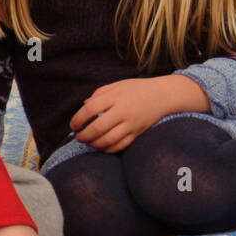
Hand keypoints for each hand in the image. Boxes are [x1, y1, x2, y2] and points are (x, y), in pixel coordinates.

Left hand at [71, 75, 208, 152]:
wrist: (163, 95)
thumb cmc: (137, 89)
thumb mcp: (117, 85)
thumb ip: (99, 94)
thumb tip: (83, 106)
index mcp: (115, 96)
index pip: (91, 108)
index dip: (78, 119)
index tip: (73, 125)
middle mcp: (123, 110)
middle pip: (98, 127)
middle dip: (84, 135)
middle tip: (78, 136)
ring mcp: (131, 123)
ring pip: (108, 140)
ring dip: (94, 144)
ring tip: (88, 142)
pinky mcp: (137, 133)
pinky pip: (120, 146)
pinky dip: (108, 149)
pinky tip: (101, 147)